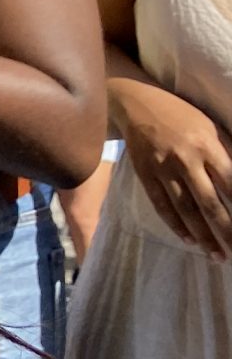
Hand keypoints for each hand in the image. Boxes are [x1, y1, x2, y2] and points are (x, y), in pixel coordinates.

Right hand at [116, 78, 231, 257]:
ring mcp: (163, 170)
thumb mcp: (210, 126)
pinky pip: (161, 205)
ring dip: (202, 235)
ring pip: (185, 209)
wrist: (135, 104)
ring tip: (215, 254)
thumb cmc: (180, 114)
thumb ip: (226, 152)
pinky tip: (188, 239)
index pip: (231, 183)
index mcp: (206, 146)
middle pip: (210, 202)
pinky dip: (175, 224)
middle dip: (227, 229)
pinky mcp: (145, 175)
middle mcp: (185, 160)